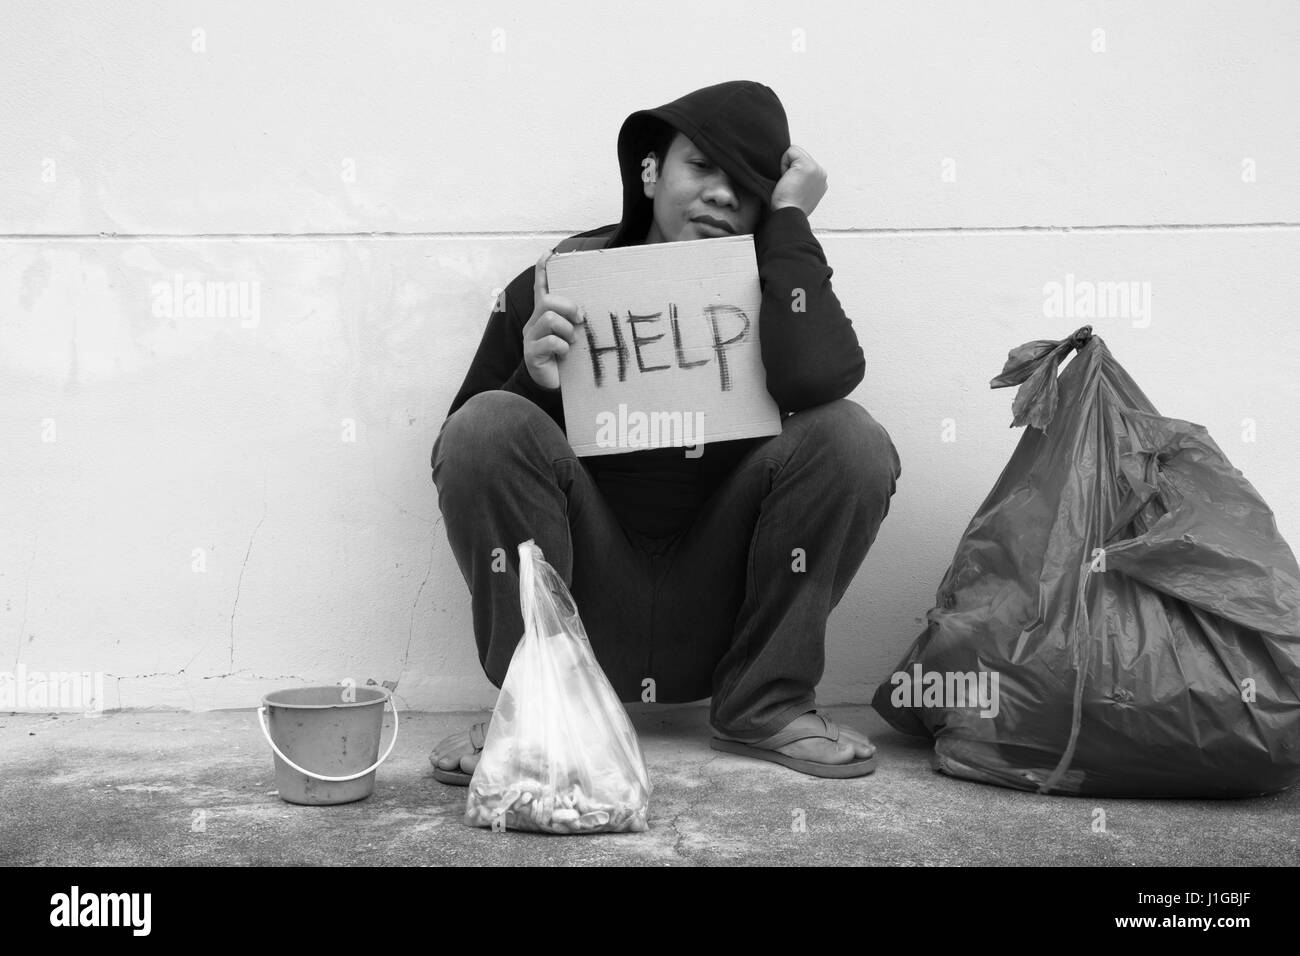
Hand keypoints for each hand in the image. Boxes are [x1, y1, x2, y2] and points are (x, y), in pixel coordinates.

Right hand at [522, 251, 583, 391]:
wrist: (551, 387)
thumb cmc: (565, 360)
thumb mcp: (572, 337)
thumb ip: (575, 322)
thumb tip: (586, 313)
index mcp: (544, 316)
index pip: (540, 288)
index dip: (543, 270)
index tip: (549, 253)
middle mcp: (534, 323)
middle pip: (548, 302)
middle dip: (568, 307)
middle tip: (580, 321)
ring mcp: (530, 338)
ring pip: (550, 319)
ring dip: (567, 330)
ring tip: (572, 342)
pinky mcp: (531, 353)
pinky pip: (551, 342)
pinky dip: (563, 347)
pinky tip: (565, 355)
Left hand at [769, 145, 826, 217]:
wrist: (788, 214)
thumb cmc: (788, 208)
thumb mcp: (799, 193)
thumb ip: (801, 181)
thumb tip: (790, 173)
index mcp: (821, 182)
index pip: (804, 163)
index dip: (792, 171)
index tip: (791, 188)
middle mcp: (821, 174)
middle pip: (800, 155)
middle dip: (790, 167)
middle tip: (789, 186)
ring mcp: (816, 169)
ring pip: (795, 152)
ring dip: (787, 166)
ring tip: (788, 183)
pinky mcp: (807, 166)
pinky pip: (790, 151)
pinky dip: (783, 164)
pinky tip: (787, 179)